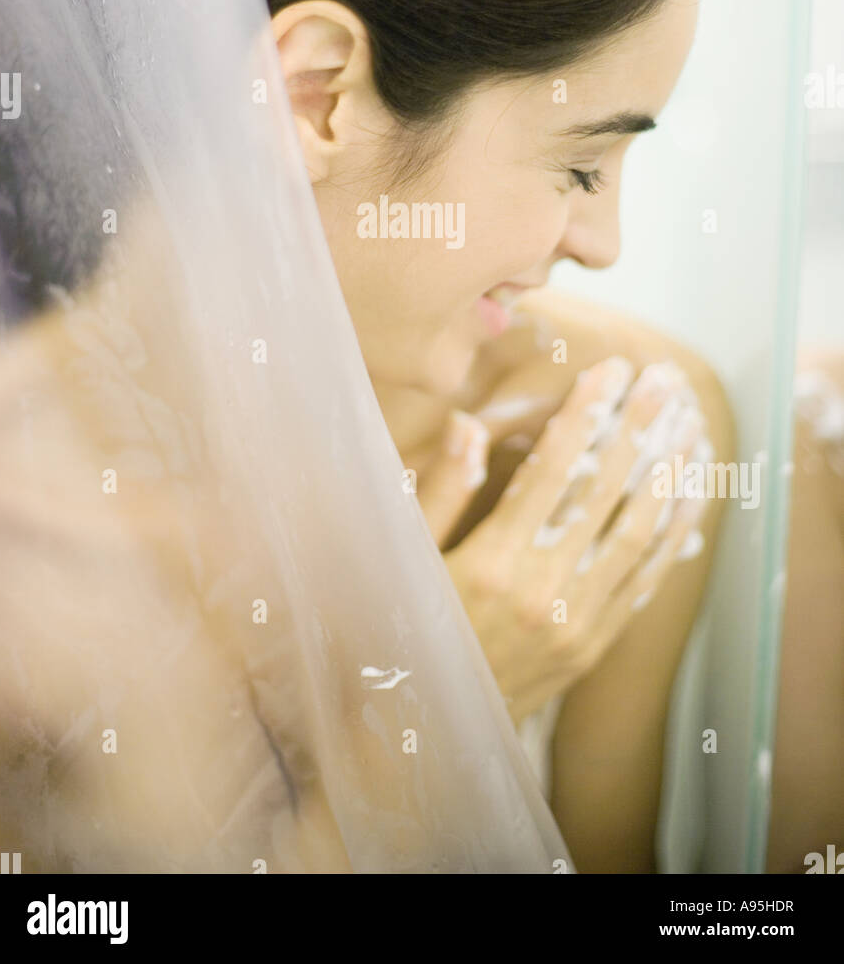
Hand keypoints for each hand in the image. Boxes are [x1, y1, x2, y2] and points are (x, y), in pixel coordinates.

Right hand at [417, 356, 710, 725]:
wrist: (431, 731)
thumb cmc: (409, 634)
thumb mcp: (409, 561)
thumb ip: (442, 493)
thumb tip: (469, 426)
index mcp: (494, 561)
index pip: (552, 469)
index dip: (585, 415)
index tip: (610, 371)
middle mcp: (544, 589)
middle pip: (606, 492)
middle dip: (640, 430)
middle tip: (666, 382)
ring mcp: (577, 621)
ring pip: (640, 534)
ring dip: (670, 476)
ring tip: (691, 429)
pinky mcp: (594, 645)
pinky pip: (645, 581)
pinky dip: (673, 536)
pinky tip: (690, 499)